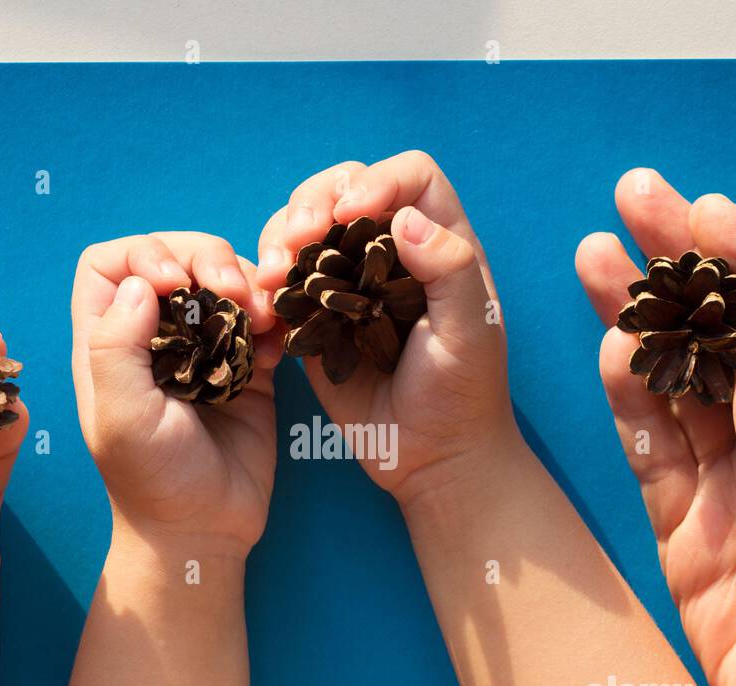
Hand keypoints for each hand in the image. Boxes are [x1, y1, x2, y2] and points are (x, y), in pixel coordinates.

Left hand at [71, 232, 279, 555]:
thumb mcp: (121, 417)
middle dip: (207, 258)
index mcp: (108, 341)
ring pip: (224, 278)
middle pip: (175, 255)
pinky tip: (276, 346)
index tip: (175, 282)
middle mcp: (155, 335)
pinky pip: (263, 317)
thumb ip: (116, 348)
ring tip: (262, 319)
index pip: (110, 263)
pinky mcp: (247, 365)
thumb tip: (140, 284)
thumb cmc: (151, 479)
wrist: (204, 529)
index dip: (142, 253)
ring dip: (248, 284)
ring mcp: (204, 346)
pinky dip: (274, 317)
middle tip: (233, 291)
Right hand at [254, 151, 518, 504]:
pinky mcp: (314, 317)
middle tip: (299, 237)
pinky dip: (265, 278)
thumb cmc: (464, 395)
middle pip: (345, 188)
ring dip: (281, 235)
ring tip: (273, 270)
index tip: (353, 213)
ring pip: (305, 227)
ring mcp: (348, 283)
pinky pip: (282, 279)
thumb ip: (450, 270)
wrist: (431, 458)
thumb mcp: (471, 332)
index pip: (411, 178)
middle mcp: (391, 253)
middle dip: (314, 200)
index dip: (379, 180)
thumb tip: (404, 221)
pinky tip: (263, 297)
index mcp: (440, 244)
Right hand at [576, 169, 735, 685]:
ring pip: (680, 387)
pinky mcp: (692, 537)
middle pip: (730, 341)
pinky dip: (629, 406)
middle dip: (684, 272)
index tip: (702, 213)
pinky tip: (608, 358)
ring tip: (596, 267)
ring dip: (642, 324)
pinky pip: (655, 455)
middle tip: (631, 211)